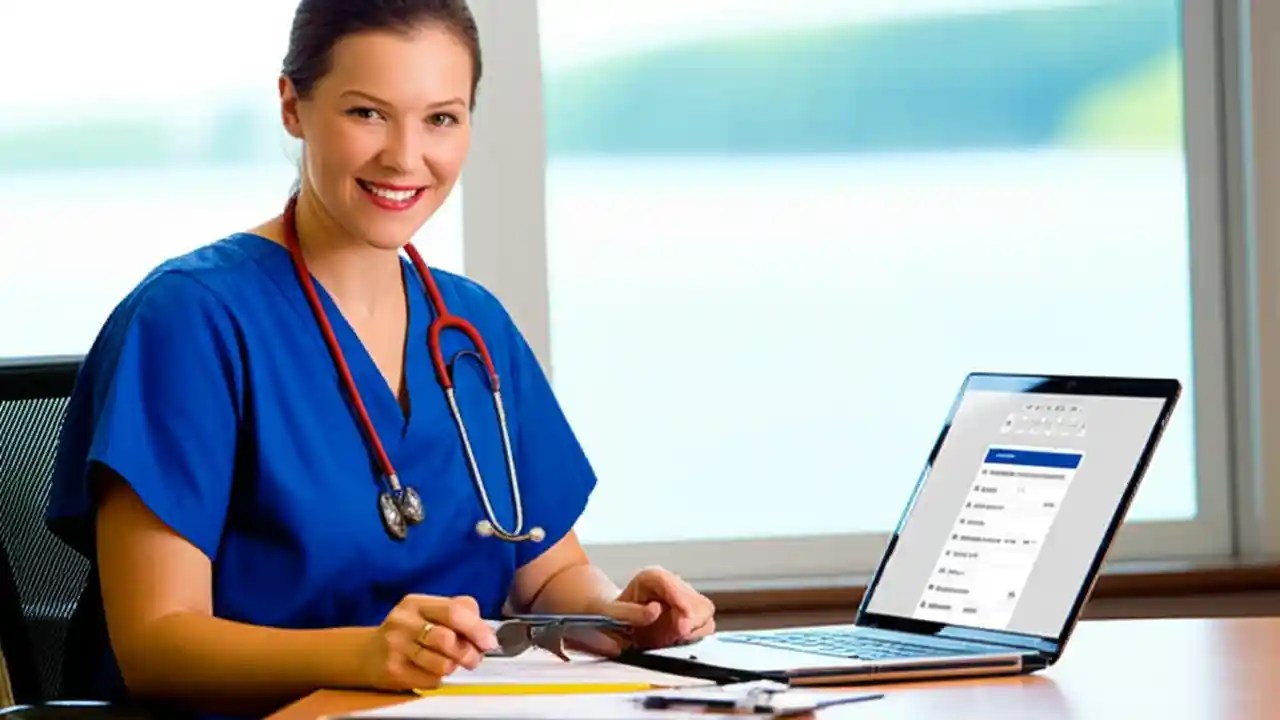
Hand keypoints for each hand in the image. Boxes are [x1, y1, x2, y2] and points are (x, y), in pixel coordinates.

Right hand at [359, 595, 499, 690]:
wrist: (367, 654)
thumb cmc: (407, 633)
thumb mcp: (428, 612)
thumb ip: (458, 613)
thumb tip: (485, 630)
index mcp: (416, 604)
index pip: (454, 612)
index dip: (476, 628)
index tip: (489, 641)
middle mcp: (404, 622)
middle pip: (448, 639)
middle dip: (468, 652)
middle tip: (474, 658)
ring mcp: (396, 647)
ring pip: (442, 664)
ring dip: (454, 667)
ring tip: (451, 663)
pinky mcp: (394, 670)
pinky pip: (431, 679)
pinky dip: (439, 678)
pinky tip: (432, 671)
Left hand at [600, 567, 715, 648]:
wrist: (609, 620)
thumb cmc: (606, 613)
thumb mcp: (609, 612)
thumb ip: (630, 612)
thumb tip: (654, 612)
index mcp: (651, 578)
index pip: (673, 584)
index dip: (682, 602)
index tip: (683, 622)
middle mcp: (671, 586)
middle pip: (696, 601)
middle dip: (692, 619)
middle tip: (680, 635)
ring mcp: (682, 601)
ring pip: (704, 614)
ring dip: (695, 630)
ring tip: (675, 639)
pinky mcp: (688, 617)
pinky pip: (702, 627)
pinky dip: (694, 636)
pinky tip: (677, 641)